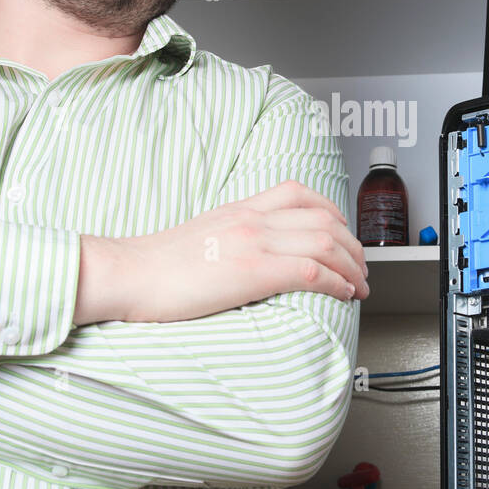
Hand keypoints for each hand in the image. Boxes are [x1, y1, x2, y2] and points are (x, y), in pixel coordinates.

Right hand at [75, 179, 370, 324]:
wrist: (127, 273)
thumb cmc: (156, 265)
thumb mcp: (202, 235)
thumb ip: (232, 236)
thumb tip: (251, 254)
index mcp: (240, 208)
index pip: (300, 193)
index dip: (333, 213)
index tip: (343, 234)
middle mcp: (253, 219)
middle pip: (324, 220)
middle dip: (353, 246)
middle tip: (361, 267)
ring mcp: (254, 243)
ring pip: (326, 243)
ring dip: (352, 267)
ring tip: (359, 286)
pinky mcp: (253, 272)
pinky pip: (312, 271)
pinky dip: (337, 283)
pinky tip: (344, 294)